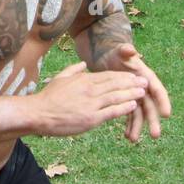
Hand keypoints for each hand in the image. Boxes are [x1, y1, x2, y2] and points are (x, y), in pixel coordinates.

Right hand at [31, 62, 147, 136]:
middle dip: (132, 82)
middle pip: (115, 84)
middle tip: (145, 81)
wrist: (38, 113)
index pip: (107, 75)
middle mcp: (89, 89)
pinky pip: (112, 111)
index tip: (133, 75)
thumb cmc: (48, 98)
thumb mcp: (61, 78)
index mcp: (83, 79)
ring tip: (143, 92)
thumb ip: (74, 70)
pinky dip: (124, 107)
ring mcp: (91, 104)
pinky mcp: (91, 118)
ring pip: (116, 96)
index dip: (122, 75)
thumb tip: (84, 65)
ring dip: (132, 93)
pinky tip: (133, 106)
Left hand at [98, 43, 171, 142]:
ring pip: (140, 114)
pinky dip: (128, 125)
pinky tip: (126, 136)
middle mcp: (144, 88)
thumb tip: (130, 49)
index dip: (163, 101)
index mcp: (146, 77)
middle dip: (152, 121)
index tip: (167, 114)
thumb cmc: (115, 53)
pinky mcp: (127, 101)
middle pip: (151, 106)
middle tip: (155, 135)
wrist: (106, 58)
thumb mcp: (120, 51)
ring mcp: (136, 96)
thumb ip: (125, 51)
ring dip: (138, 127)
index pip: (158, 90)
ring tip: (133, 140)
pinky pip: (129, 115)